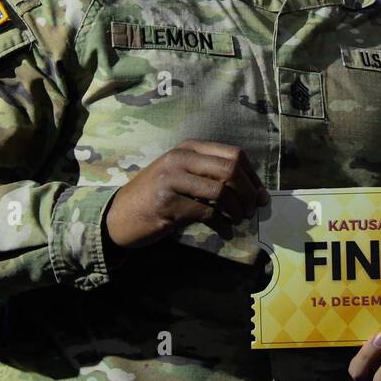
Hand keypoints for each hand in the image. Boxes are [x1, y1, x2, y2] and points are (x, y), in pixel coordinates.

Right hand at [104, 139, 268, 247]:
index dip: (253, 175)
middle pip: (230, 169)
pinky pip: (207, 213)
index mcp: (188, 148)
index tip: (261, 195)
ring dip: (237, 210)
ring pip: (221, 192)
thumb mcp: (182, 176)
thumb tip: (254, 191)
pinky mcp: (168, 204)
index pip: (234, 154)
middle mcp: (180, 158)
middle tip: (252, 210)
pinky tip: (225, 231)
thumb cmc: (156, 196)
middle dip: (249, 192)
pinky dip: (222, 225)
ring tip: (237, 220)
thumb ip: (211, 176)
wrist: (118, 216)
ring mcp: (172, 180)